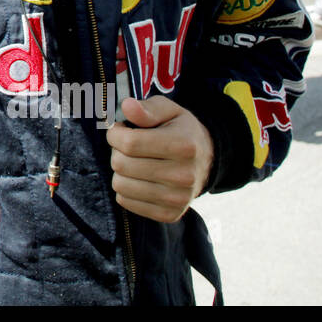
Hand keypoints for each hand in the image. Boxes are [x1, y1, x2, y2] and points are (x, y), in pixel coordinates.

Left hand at [106, 96, 212, 222]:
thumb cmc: (181, 131)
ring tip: (134, 161)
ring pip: (120, 185)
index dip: (115, 134)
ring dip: (120, 171)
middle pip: (122, 164)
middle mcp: (183, 176)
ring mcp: (177, 199)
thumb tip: (127, 106)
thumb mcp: (169, 111)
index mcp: (183, 146)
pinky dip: (125, 188)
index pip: (129, 143)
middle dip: (117, 151)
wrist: (205, 160)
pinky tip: (139, 178)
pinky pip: (125, 201)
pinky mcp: (169, 214)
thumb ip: (147, 109)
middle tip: (128, 146)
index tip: (120, 129)